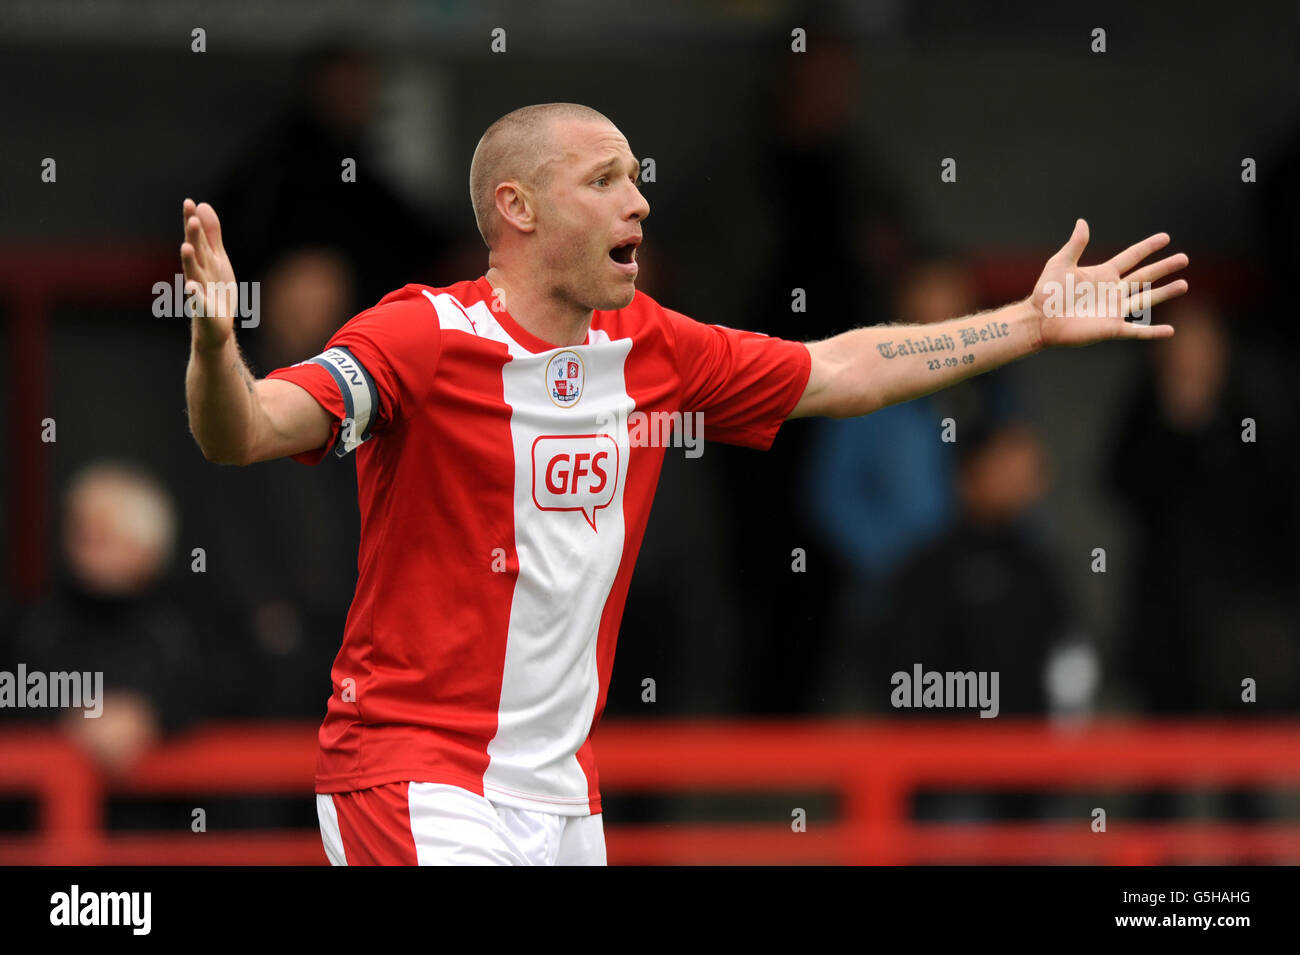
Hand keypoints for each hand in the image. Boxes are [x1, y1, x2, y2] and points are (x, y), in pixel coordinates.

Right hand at [180, 198, 237, 350]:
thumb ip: (211, 234)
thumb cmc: (216, 289)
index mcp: (203, 261)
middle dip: (193, 237)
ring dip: (190, 261)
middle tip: (192, 218)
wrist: (215, 326)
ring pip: (194, 275)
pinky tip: (192, 287)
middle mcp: (198, 274)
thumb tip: (202, 205)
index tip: (189, 202)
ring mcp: (201, 292)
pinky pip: (200, 302)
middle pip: (196, 253)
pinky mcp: (205, 310)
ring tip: (186, 246)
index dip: (192, 221)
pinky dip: (196, 295)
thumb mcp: (217, 259)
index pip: (196, 238)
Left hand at [1030, 219, 1188, 348]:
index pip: (1131, 257)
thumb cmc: (1046, 293)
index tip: (1166, 237)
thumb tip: (1082, 222)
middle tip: (1184, 258)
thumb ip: (1075, 245)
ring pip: (1146, 299)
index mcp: (1103, 274)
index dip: (1148, 247)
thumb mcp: (1060, 264)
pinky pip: (1137, 331)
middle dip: (1164, 267)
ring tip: (1185, 284)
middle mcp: (1112, 291)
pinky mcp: (1111, 328)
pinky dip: (1153, 331)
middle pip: (1144, 276)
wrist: (1038, 320)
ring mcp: (1113, 310)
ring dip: (1165, 292)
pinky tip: (1170, 330)